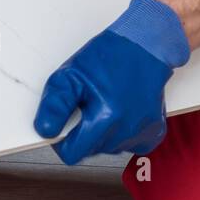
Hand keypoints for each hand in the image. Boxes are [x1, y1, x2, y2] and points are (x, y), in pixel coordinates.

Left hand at [33, 0, 190, 164]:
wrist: (144, 46)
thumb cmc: (108, 57)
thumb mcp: (71, 73)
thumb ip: (55, 105)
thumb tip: (45, 130)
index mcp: (105, 118)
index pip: (72, 153)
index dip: (62, 141)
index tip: (64, 123)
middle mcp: (126, 131)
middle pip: (91, 151)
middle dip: (84, 133)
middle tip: (88, 104)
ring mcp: (142, 134)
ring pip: (109, 148)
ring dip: (104, 132)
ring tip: (108, 103)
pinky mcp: (154, 133)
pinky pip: (129, 144)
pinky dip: (122, 132)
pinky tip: (123, 111)